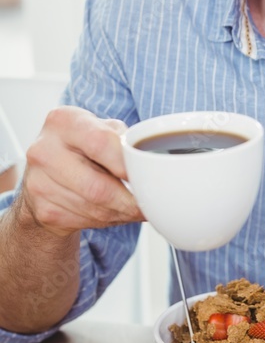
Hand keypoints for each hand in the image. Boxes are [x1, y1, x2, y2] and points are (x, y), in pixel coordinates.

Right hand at [18, 106, 143, 236]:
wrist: (47, 174)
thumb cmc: (82, 147)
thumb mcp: (103, 130)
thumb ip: (124, 139)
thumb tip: (148, 161)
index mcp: (63, 121)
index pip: (101, 143)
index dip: (127, 165)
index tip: (145, 176)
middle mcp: (44, 150)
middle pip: (97, 186)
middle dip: (129, 200)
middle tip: (148, 203)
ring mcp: (38, 182)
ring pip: (94, 208)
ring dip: (122, 213)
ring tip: (135, 208)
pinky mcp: (43, 209)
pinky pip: (85, 221)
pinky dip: (108, 221)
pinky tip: (114, 212)